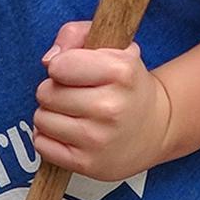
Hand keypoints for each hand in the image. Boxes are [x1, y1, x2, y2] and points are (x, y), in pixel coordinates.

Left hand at [32, 19, 175, 181]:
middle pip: (46, 92)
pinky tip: (70, 133)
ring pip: (41, 119)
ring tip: (74, 114)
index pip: (59, 66)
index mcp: (120, 72)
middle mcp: (110, 107)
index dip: (61, 66)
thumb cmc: (127, 85)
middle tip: (76, 94)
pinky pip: (42, 145)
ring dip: (51, 115)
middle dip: (54, 90)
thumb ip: (76, 35)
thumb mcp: (113, 47)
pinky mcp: (87, 164)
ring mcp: (98, 139)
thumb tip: (48, 59)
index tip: (74, 70)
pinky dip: (49, 138)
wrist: (158, 128)